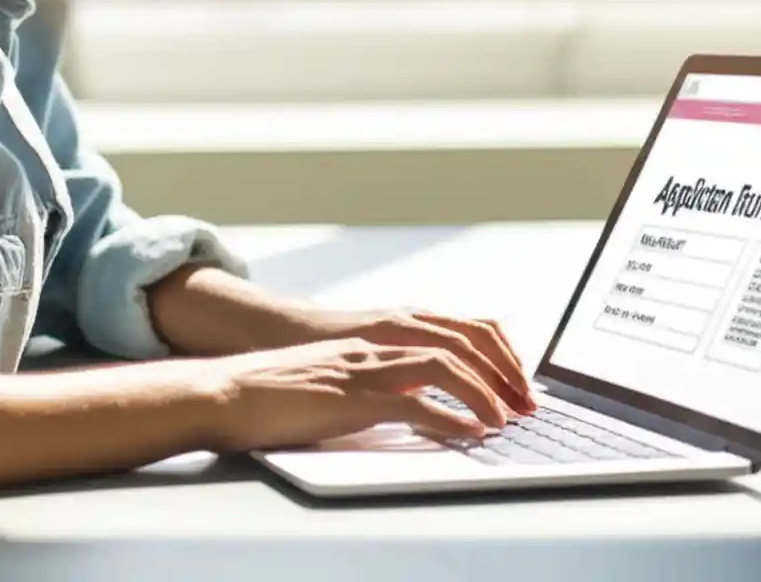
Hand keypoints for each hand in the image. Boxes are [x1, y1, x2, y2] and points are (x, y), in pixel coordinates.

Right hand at [209, 338, 509, 450]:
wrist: (231, 389)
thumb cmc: (282, 389)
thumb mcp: (346, 375)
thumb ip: (385, 381)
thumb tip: (425, 403)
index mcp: (381, 335)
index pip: (456, 327)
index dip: (496, 350)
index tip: (518, 379)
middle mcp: (380, 343)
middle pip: (462, 341)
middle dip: (503, 371)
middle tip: (528, 402)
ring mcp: (367, 367)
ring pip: (445, 366)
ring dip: (484, 393)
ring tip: (505, 420)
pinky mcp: (352, 397)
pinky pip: (413, 403)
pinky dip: (449, 419)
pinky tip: (468, 434)